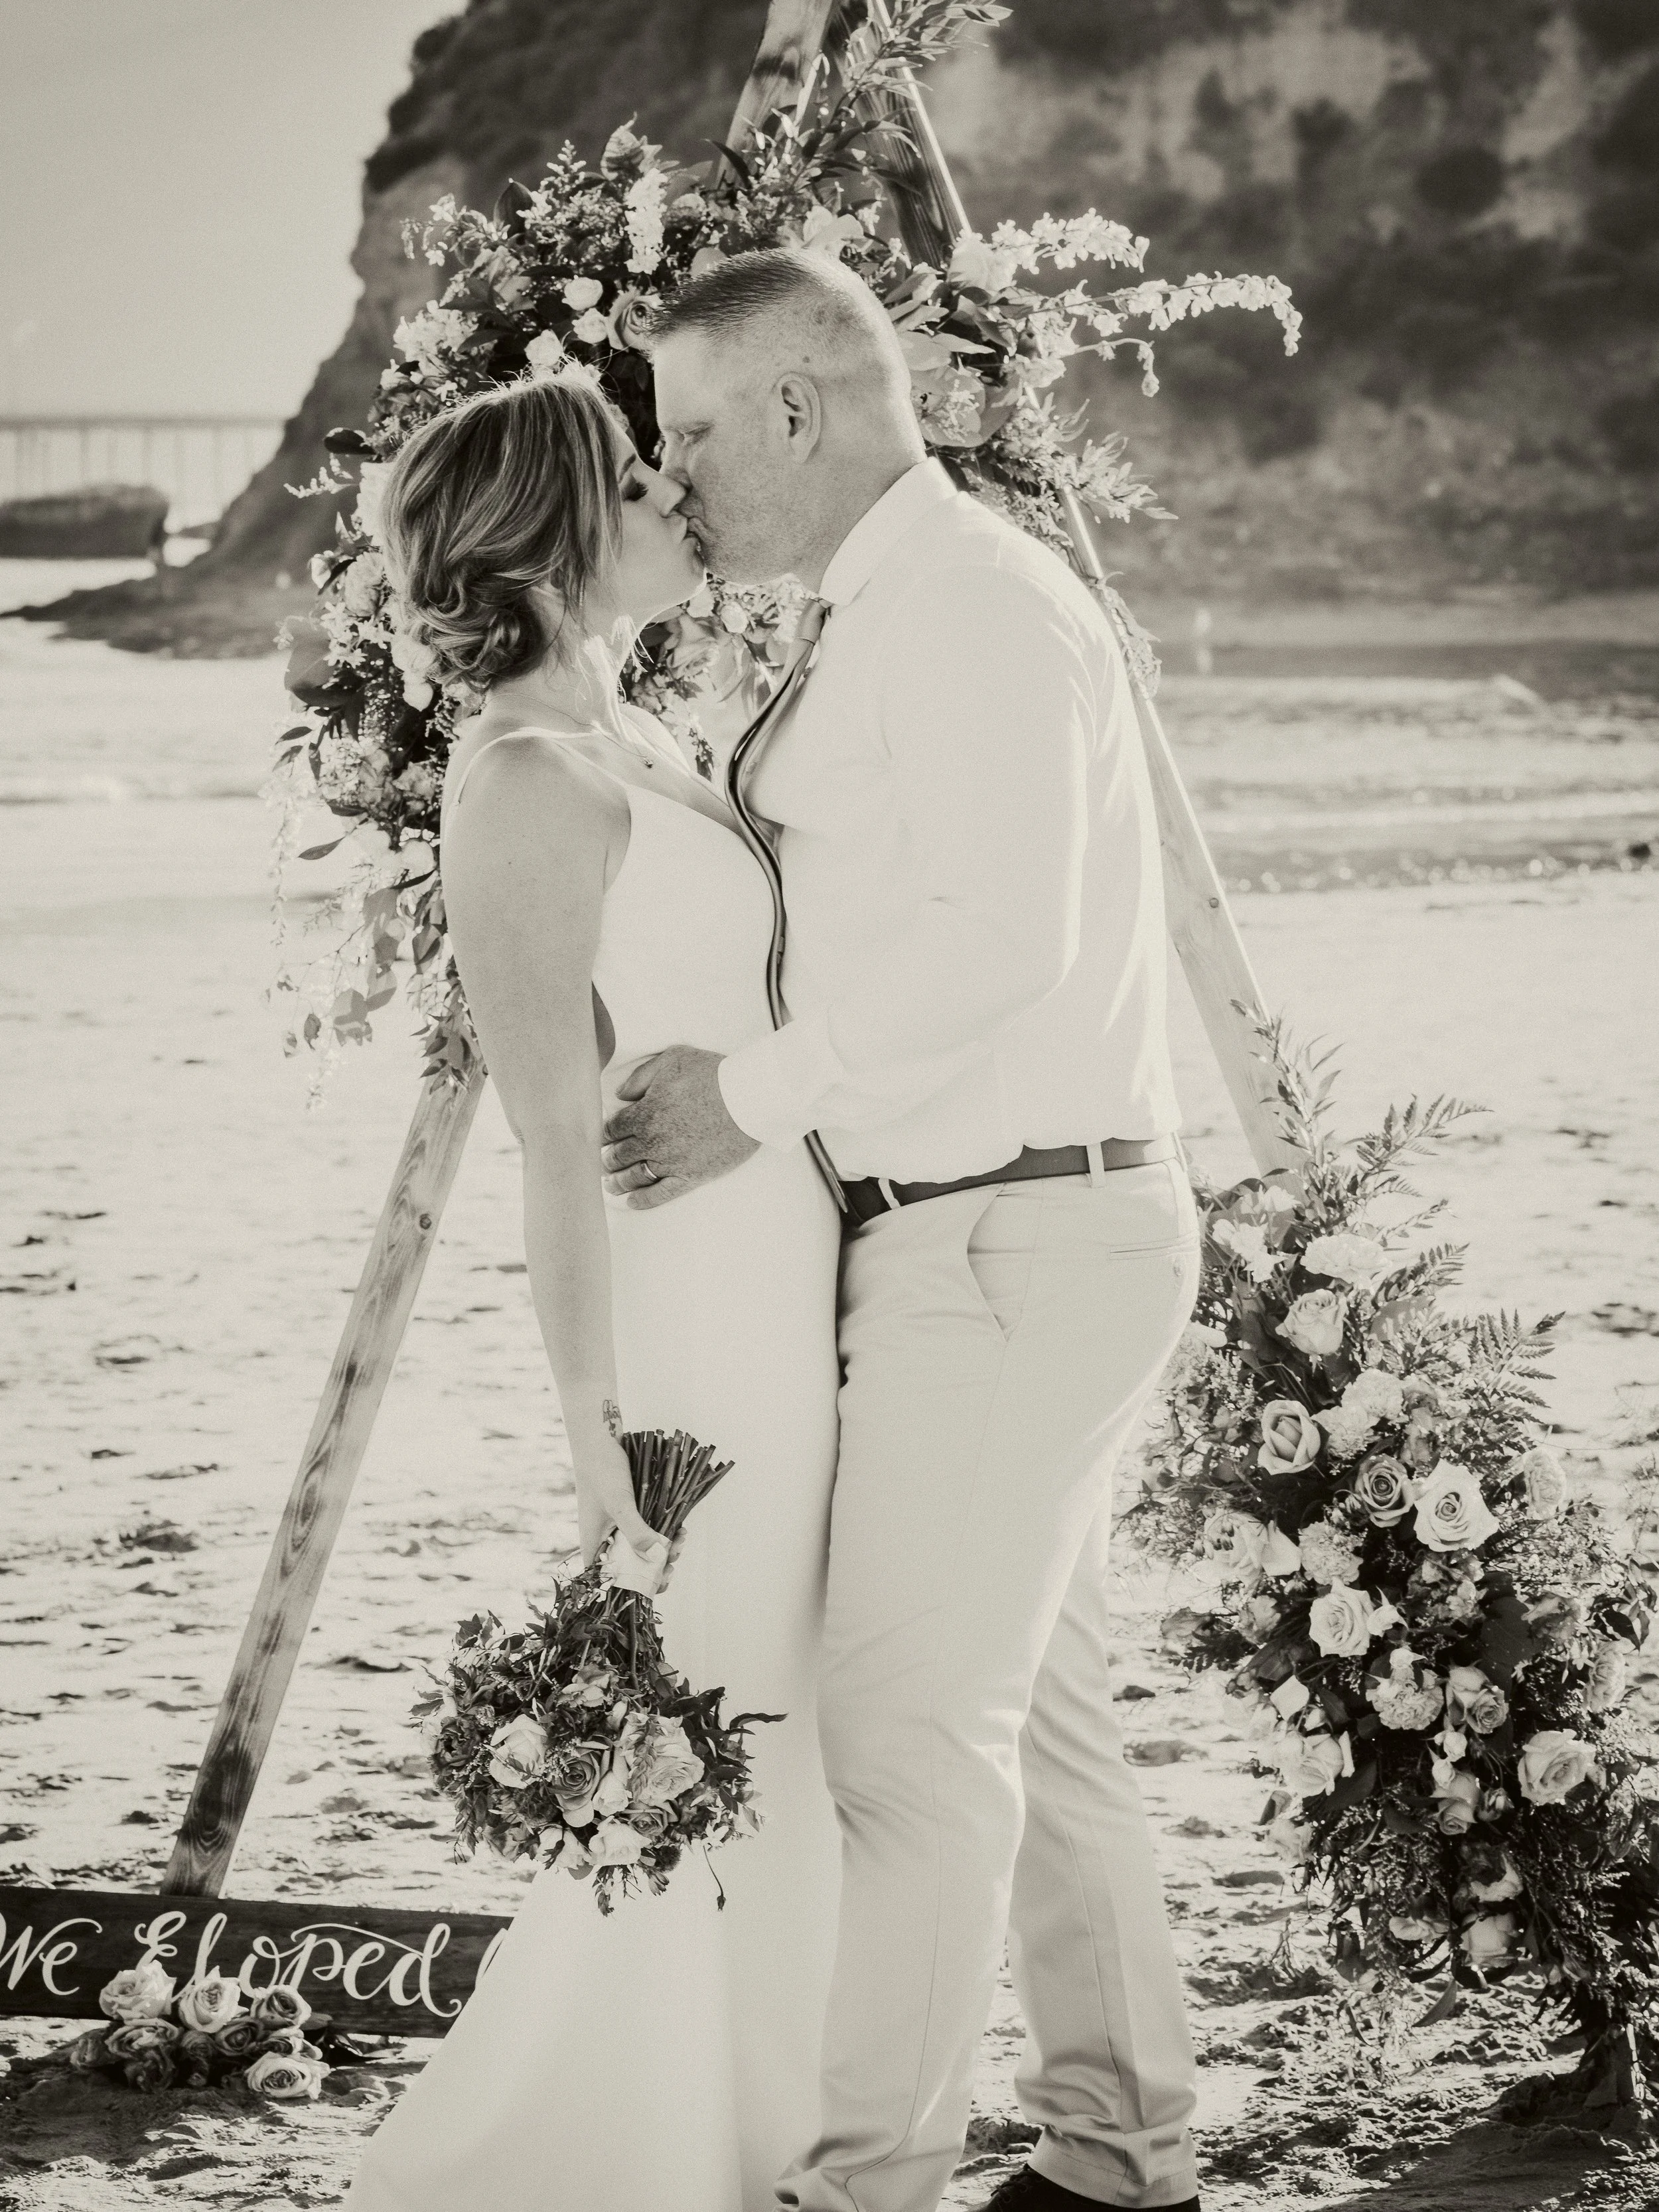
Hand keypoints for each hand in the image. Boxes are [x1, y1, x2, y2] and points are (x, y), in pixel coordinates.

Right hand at [577, 1433, 667, 1584]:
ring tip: (681, 1541)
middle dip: (654, 1569)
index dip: (629, 1587)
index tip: (653, 1587)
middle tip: (672, 1566)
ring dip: (664, 1550)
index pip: (608, 1579)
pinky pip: (651, 1531)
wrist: (601, 1441)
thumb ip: (636, 1531)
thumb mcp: (620, 1503)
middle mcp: (607, 1539)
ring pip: (644, 1549)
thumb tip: (655, 1558)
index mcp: (595, 1544)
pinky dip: (666, 1533)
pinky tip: (681, 1529)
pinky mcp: (634, 1514)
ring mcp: (620, 1527)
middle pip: (631, 1567)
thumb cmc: (602, 1472)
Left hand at [601, 1044, 758, 1209]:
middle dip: (606, 1159)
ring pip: (633, 1177)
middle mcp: (652, 1140)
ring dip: (617, 1182)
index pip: (612, 1129)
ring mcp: (670, 1161)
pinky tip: (631, 1202)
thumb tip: (620, 1094)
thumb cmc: (713, 1075)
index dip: (604, 1134)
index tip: (603, 1139)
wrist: (749, 1099)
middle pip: (618, 1155)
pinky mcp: (690, 1177)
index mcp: (644, 1112)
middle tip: (603, 1162)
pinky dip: (643, 1200)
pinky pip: (660, 1194)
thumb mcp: (672, 1059)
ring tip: (610, 1185)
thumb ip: (641, 1076)